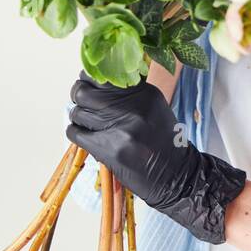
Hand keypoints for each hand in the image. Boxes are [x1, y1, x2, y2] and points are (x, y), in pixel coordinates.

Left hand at [65, 70, 246, 244]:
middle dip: (78, 94)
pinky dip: (76, 132)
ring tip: (86, 121)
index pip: (105, 75)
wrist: (175, 175)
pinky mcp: (108, 149)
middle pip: (84, 91)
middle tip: (81, 100)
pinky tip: (85, 135)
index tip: (88, 81)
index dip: (90, 77)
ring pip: (77, 112)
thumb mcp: (153, 107)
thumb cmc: (163, 141)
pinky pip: (75, 133)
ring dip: (78, 116)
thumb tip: (98, 81)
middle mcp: (131, 107)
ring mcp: (119, 128)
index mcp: (143, 93)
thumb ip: (130, 93)